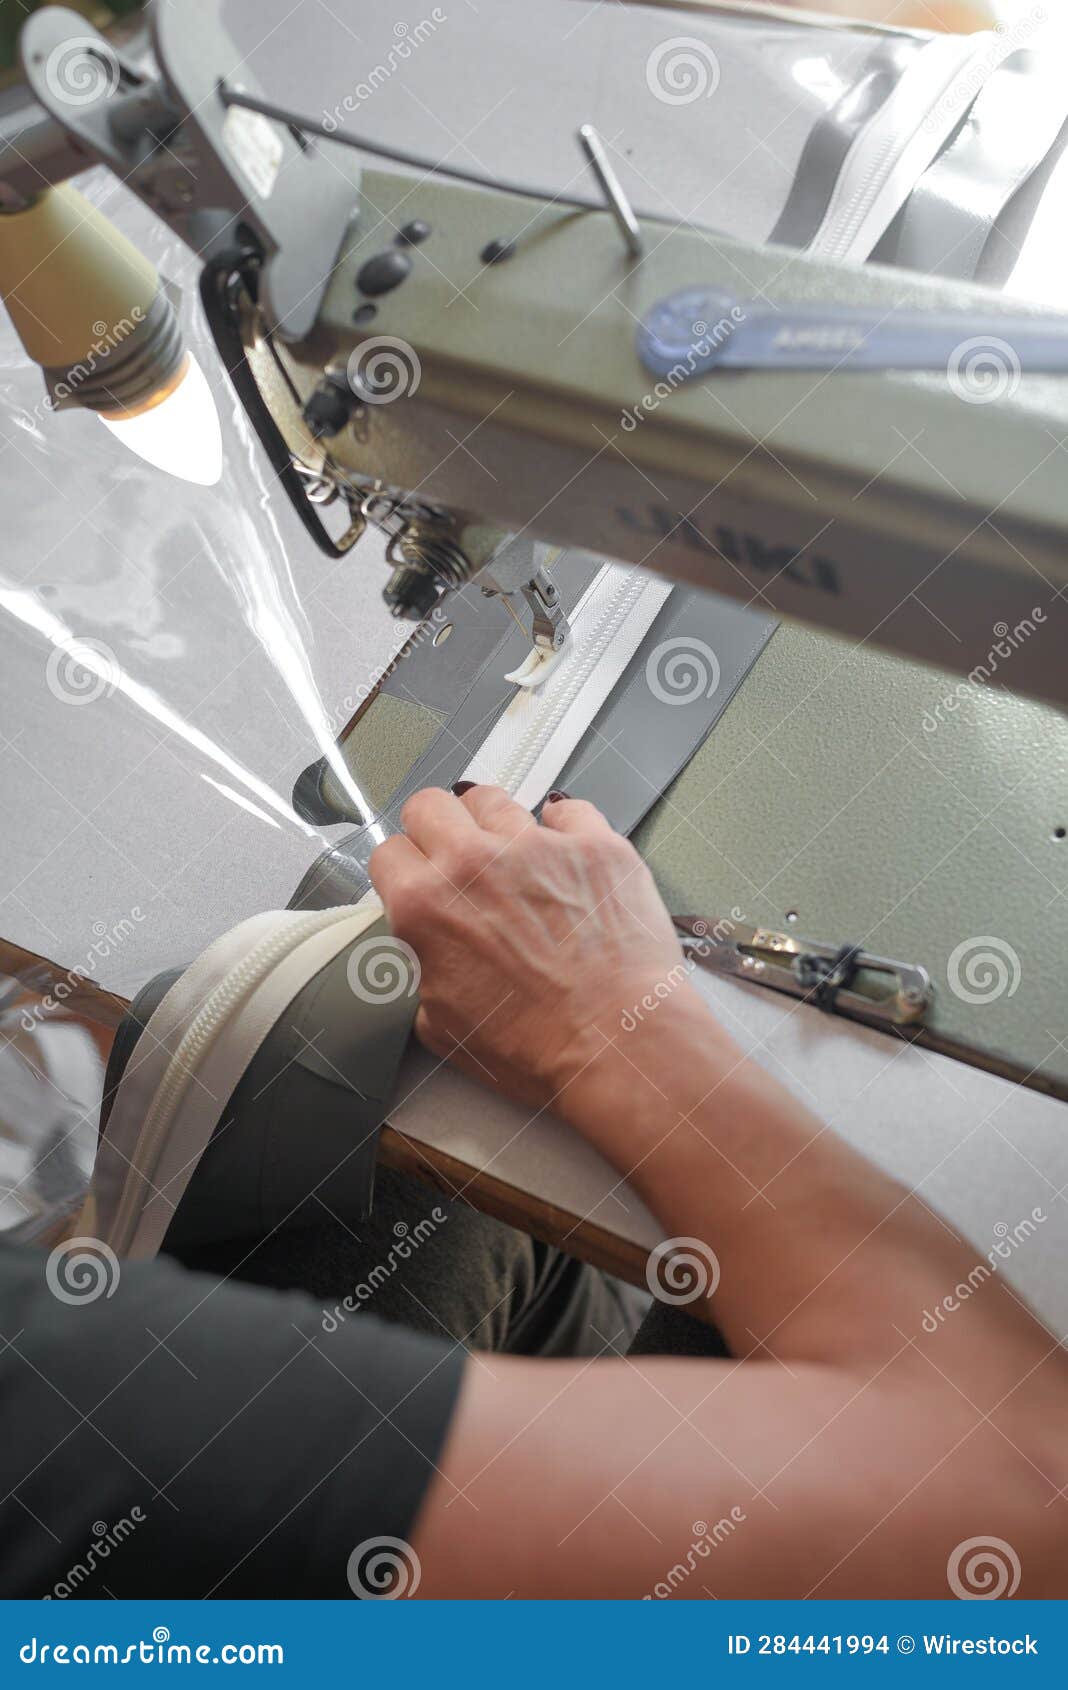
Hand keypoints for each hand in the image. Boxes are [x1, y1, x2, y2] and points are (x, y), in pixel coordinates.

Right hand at [368, 785, 695, 1109]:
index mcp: (426, 906)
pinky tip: (563, 851)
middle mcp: (474, 862)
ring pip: (493, 799)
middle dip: (433, 828)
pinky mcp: (594, 844)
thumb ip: (426, 973)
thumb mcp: (443, 1027)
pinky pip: (568, 810)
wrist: (617, 1042)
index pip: (388, 854)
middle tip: (452, 856)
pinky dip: (562, 827)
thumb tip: (432, 957)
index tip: (414, 881)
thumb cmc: (536, 1046)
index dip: (400, 871)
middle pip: (430, 806)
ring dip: (492, 823)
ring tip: (508, 852)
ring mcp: (537, 845)